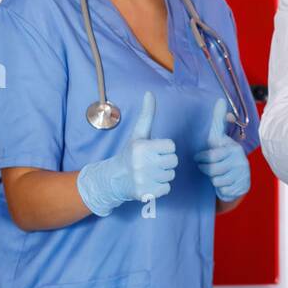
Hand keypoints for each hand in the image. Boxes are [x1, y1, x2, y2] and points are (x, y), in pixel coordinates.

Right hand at [77, 90, 178, 215]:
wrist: (114, 179)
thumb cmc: (131, 153)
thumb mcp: (139, 133)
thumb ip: (147, 114)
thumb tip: (149, 92)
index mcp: (142, 147)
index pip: (172, 147)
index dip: (165, 148)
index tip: (154, 150)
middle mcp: (142, 164)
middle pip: (174, 161)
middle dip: (166, 161)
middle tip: (153, 162)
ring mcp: (143, 180)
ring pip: (171, 175)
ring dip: (164, 174)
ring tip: (151, 172)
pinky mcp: (145, 194)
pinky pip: (167, 189)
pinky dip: (161, 187)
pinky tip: (150, 183)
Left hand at [196, 97, 250, 201]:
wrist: (236, 178)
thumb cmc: (223, 157)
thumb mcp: (218, 140)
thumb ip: (218, 122)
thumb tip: (220, 100)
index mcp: (233, 147)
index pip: (213, 154)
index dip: (202, 158)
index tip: (199, 158)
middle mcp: (240, 159)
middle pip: (212, 168)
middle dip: (205, 169)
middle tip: (205, 167)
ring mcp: (243, 173)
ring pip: (217, 180)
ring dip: (213, 179)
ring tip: (216, 174)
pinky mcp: (243, 185)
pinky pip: (223, 189)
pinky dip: (221, 189)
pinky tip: (224, 183)